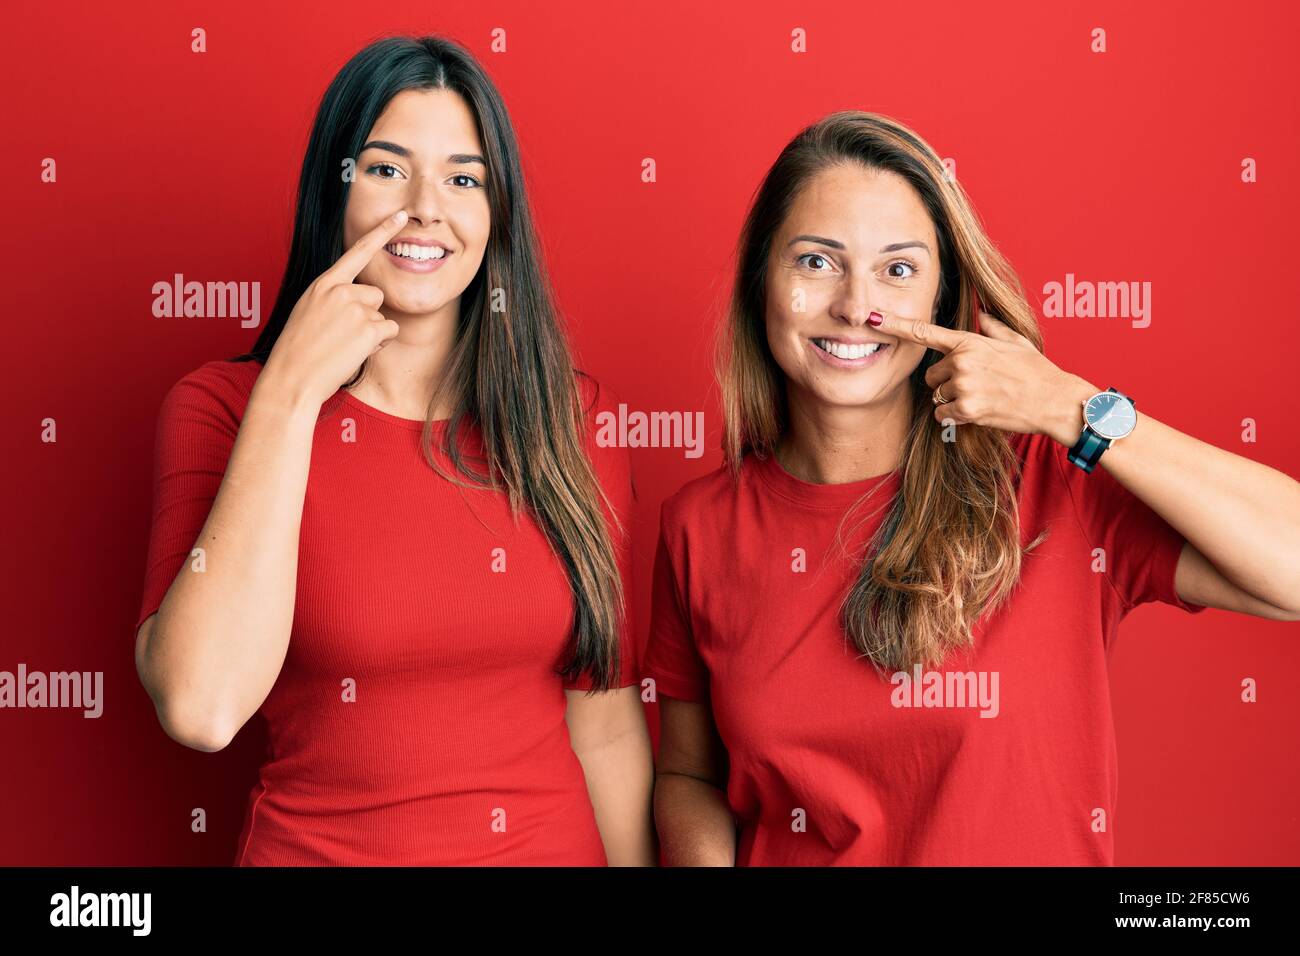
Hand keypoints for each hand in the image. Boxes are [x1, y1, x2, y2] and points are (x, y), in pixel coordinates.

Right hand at [260, 210, 408, 409]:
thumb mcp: (309, 312)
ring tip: (344, 346)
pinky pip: (389, 331)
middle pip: (376, 294)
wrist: (292, 379)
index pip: (357, 252)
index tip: (400, 216)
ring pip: (382, 315)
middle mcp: (340, 290)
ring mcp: (354, 308)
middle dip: (368, 314)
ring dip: (372, 332)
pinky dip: (378, 344)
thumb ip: (332, 299)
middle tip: (342, 336)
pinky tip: (354, 352)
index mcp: (323, 284)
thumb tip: (361, 299)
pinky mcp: (368, 328)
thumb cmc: (299, 352)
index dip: (382, 232)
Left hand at [871, 309, 1097, 445]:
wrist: (1054, 400)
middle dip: (945, 382)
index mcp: (971, 341)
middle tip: (974, 386)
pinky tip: (976, 413)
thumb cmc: (1037, 371)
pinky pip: (943, 415)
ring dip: (951, 401)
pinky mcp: (968, 409)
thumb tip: (983, 315)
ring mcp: (965, 385)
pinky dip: (953, 417)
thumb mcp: (1016, 342)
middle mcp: (963, 361)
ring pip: (937, 396)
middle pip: (930, 375)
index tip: (872, 318)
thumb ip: (993, 328)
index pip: (924, 331)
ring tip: (980, 398)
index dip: (896, 325)